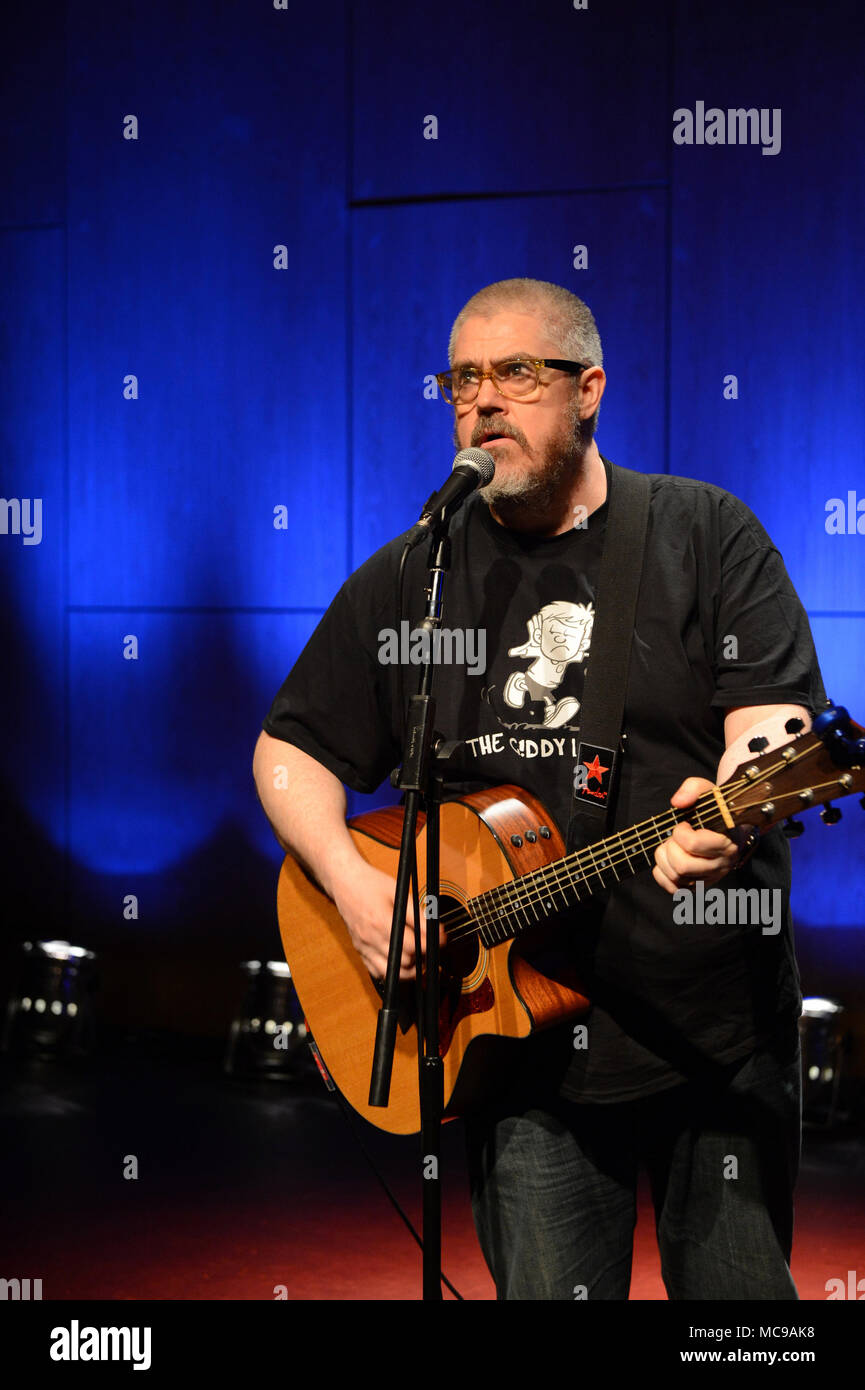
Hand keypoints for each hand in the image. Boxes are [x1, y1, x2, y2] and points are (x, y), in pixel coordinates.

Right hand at [331, 858, 444, 981]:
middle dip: (422, 959)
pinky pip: (377, 973)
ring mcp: (364, 947)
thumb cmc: (371, 884)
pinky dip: (392, 972)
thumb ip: (418, 913)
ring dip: (409, 970)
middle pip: (404, 962)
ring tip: (419, 959)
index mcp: (382, 921)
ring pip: (391, 974)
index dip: (430, 945)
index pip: (412, 945)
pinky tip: (400, 962)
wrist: (344, 882)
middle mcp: (371, 938)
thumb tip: (436, 931)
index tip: (439, 942)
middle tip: (430, 949)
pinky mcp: (360, 951)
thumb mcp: (398, 892)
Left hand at [652, 777, 739, 894]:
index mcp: (727, 843)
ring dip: (664, 859)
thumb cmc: (716, 809)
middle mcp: (721, 865)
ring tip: (671, 846)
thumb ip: (692, 789)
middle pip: (682, 866)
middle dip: (670, 848)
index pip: (693, 844)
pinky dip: (663, 874)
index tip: (684, 825)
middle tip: (675, 838)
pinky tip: (668, 860)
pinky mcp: (699, 886)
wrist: (727, 825)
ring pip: (676, 878)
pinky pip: (674, 889)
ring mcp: (710, 878)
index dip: (680, 832)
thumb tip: (677, 802)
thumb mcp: (708, 791)